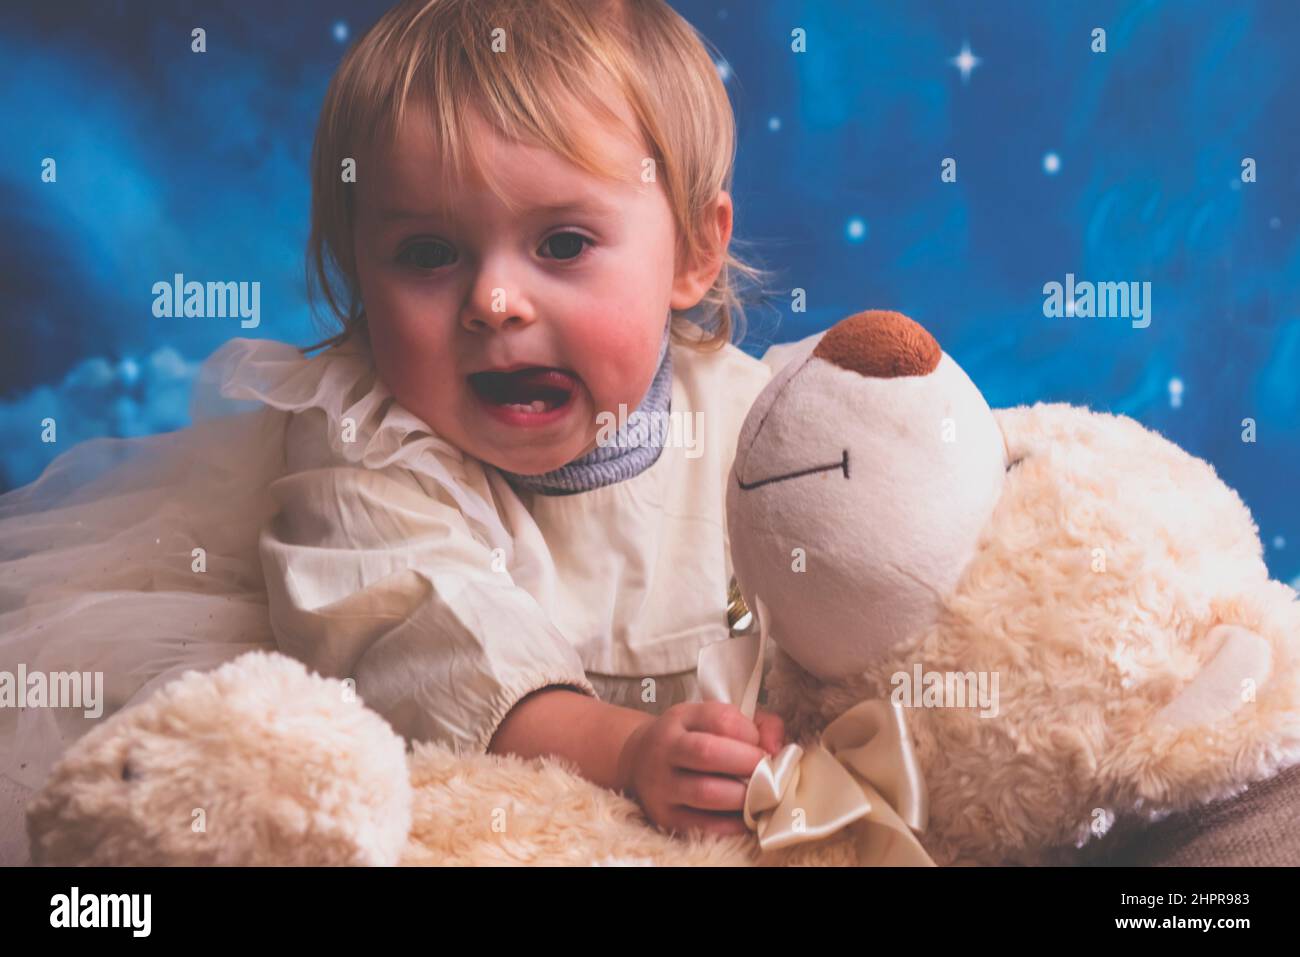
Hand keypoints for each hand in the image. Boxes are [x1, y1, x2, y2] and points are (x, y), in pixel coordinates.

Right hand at [616, 701, 784, 837]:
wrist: (638, 760)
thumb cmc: (692, 737)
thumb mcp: (715, 718)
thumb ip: (757, 724)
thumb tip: (777, 749)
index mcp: (681, 719)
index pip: (720, 719)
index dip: (749, 732)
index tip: (760, 744)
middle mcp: (665, 749)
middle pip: (707, 752)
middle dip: (748, 763)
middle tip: (768, 772)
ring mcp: (662, 786)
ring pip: (705, 792)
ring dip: (742, 796)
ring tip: (759, 795)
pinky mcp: (665, 818)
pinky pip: (703, 825)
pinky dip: (732, 824)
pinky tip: (746, 816)